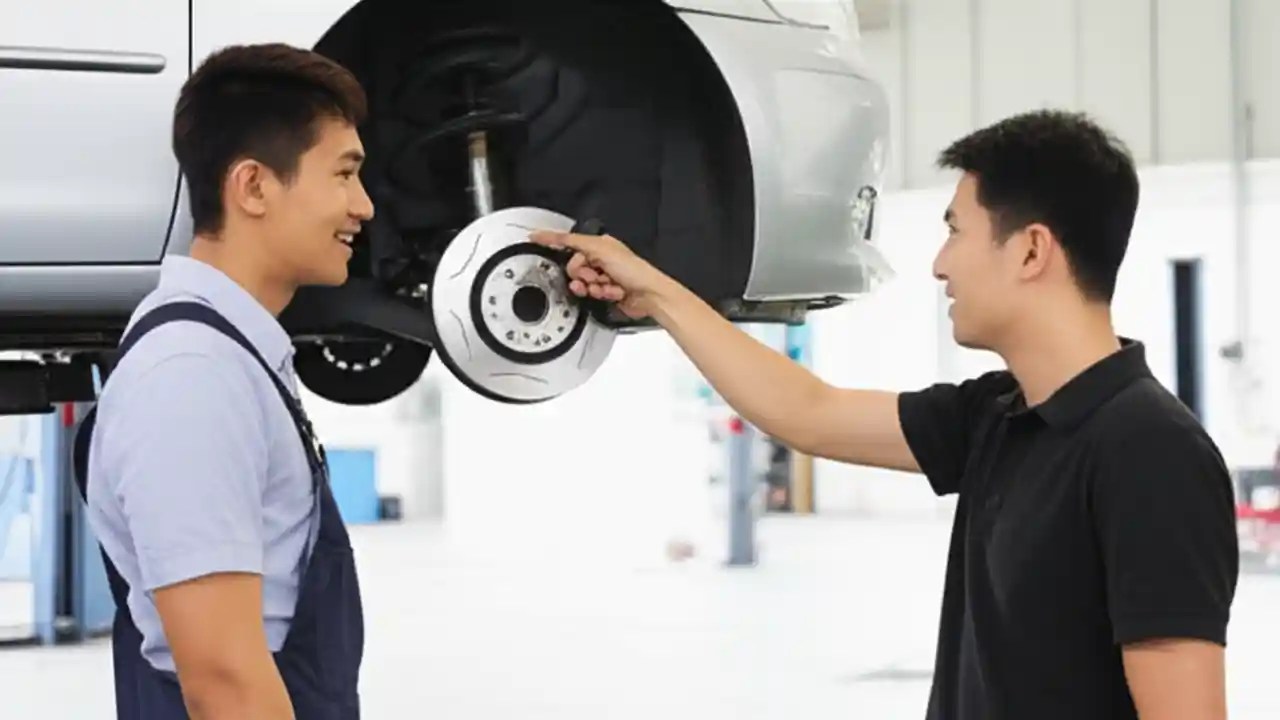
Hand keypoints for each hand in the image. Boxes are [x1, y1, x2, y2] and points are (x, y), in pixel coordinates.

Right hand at [528, 229, 671, 318]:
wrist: (648, 294)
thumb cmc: (634, 270)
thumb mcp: (601, 249)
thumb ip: (575, 242)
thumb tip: (558, 237)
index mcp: (599, 245)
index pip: (570, 241)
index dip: (552, 240)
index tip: (534, 237)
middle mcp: (601, 259)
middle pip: (573, 266)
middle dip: (583, 274)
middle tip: (595, 276)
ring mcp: (603, 277)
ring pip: (581, 282)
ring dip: (592, 286)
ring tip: (606, 286)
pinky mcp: (605, 292)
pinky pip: (590, 294)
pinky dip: (600, 294)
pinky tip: (612, 292)